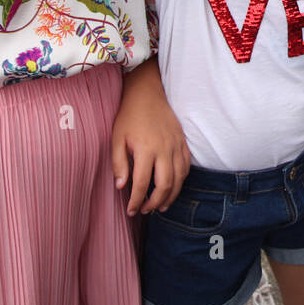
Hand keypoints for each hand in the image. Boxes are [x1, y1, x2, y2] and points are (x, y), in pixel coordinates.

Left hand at [110, 64, 190, 215]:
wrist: (148, 94)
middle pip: (164, 185)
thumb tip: (121, 187)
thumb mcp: (117, 138)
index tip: (131, 211)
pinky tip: (173, 187)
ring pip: (179, 178)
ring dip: (171, 196)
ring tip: (161, 206)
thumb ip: (118, 164)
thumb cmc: (129, 116)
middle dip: (155, 203)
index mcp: (145, 149)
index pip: (141, 183)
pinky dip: (181, 181)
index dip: (136, 201)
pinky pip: (186, 166)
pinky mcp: (183, 142)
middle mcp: (164, 149)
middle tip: (145, 210)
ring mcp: (176, 146)